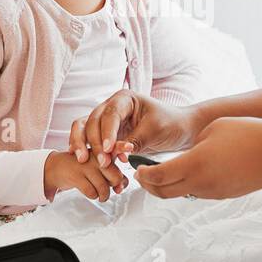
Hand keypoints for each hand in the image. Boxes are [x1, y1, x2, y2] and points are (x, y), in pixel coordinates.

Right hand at [43, 149, 126, 202]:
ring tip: (101, 194)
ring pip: (104, 186)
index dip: (122, 146)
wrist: (56, 168)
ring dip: (104, 195)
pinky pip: (91, 192)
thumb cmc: (83, 168)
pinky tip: (90, 192)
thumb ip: (114, 174)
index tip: (129, 147)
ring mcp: (85, 164)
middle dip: (113, 185)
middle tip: (109, 187)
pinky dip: (93, 196)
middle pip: (115, 175)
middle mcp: (94, 155)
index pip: (115, 146)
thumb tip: (122, 186)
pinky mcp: (75, 175)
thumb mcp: (99, 167)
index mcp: (102, 150)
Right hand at [68, 91, 204, 168]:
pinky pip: (88, 137)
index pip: (110, 114)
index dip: (107, 132)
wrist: (178, 129)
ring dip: (82, 143)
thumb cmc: (170, 124)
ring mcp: (106, 119)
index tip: (108, 150)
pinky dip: (85, 146)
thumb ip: (135, 140)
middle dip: (95, 142)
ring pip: (85, 127)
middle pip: (93, 121)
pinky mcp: (105, 132)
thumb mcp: (155, 130)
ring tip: (83, 160)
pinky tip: (84, 159)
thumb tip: (116, 152)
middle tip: (102, 162)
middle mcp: (112, 105)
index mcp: (125, 99)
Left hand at [132, 117, 261, 199]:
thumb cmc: (249, 132)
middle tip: (141, 175)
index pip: (157, 176)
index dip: (143, 174)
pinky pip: (198, 192)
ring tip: (162, 171)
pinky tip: (189, 172)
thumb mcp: (213, 128)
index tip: (136, 168)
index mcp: (194, 163)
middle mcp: (201, 182)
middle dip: (149, 185)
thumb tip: (183, 159)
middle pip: (163, 192)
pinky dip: (187, 185)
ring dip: (168, 186)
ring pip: (181, 193)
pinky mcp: (224, 194)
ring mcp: (213, 192)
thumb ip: (192, 145)